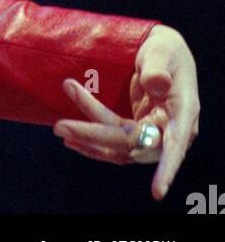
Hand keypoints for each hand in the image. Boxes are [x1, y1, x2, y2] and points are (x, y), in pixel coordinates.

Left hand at [53, 24, 199, 199]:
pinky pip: (114, 143)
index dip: (167, 169)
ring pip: (118, 145)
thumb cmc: (166, 50)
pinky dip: (93, 140)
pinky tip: (71, 138)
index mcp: (183, 113)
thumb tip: (155, 83)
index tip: (157, 192)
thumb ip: (158, 67)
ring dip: (88, 137)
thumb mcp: (164, 51)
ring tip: (60, 127)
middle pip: (132, 143)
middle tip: (61, 126)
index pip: (175, 145)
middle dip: (95, 135)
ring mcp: (151, 134)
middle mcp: (169, 130)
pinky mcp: (136, 131)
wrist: (162, 52)